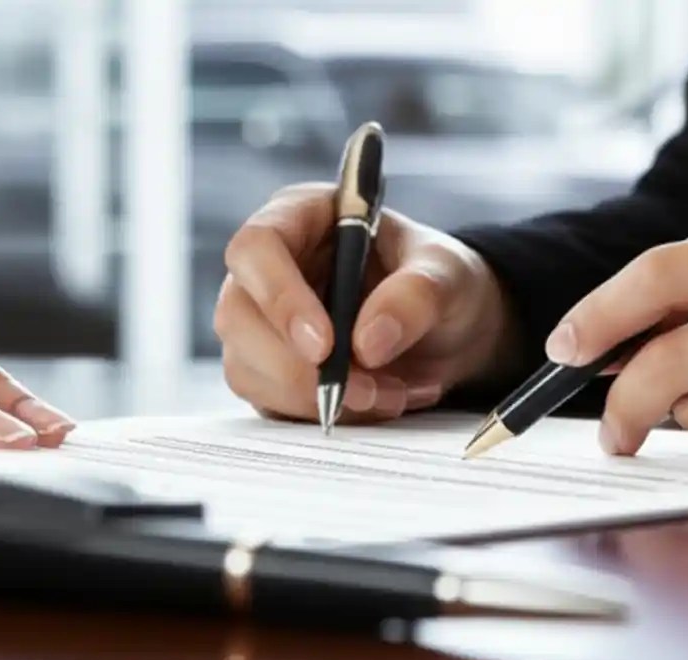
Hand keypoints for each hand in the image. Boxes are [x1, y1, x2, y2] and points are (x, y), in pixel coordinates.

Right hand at [214, 183, 512, 421]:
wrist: (450, 330)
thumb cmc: (441, 281)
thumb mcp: (448, 274)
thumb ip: (416, 295)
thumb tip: (368, 343)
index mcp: (301, 217)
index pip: (256, 247)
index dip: (279, 297)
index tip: (324, 346)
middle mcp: (269, 269)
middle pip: (237, 315)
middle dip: (298, 367)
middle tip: (365, 389)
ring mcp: (262, 323)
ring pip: (246, 367)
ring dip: (313, 397)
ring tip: (386, 396)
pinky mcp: (271, 371)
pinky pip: (269, 401)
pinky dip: (320, 414)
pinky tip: (372, 404)